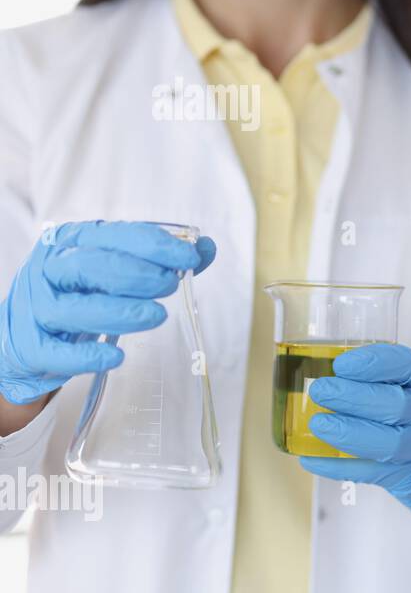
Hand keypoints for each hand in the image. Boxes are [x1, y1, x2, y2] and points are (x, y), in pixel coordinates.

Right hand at [0, 221, 215, 403]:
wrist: (24, 338)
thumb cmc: (77, 297)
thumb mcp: (113, 274)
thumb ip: (159, 262)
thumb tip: (204, 248)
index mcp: (70, 243)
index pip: (113, 236)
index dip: (154, 245)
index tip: (189, 257)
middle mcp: (48, 271)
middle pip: (91, 267)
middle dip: (137, 274)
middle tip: (171, 285)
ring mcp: (35, 309)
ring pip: (75, 308)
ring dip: (121, 311)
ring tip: (157, 316)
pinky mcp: (30, 347)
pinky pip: (57, 353)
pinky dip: (88, 355)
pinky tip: (116, 356)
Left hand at [299, 343, 410, 527]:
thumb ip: (377, 376)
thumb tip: (318, 367)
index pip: (406, 366)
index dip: (373, 364)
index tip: (341, 364)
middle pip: (396, 406)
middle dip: (354, 398)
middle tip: (320, 390)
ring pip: (388, 443)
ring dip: (348, 433)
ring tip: (317, 423)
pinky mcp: (401, 475)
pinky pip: (368, 473)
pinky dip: (336, 466)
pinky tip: (310, 456)